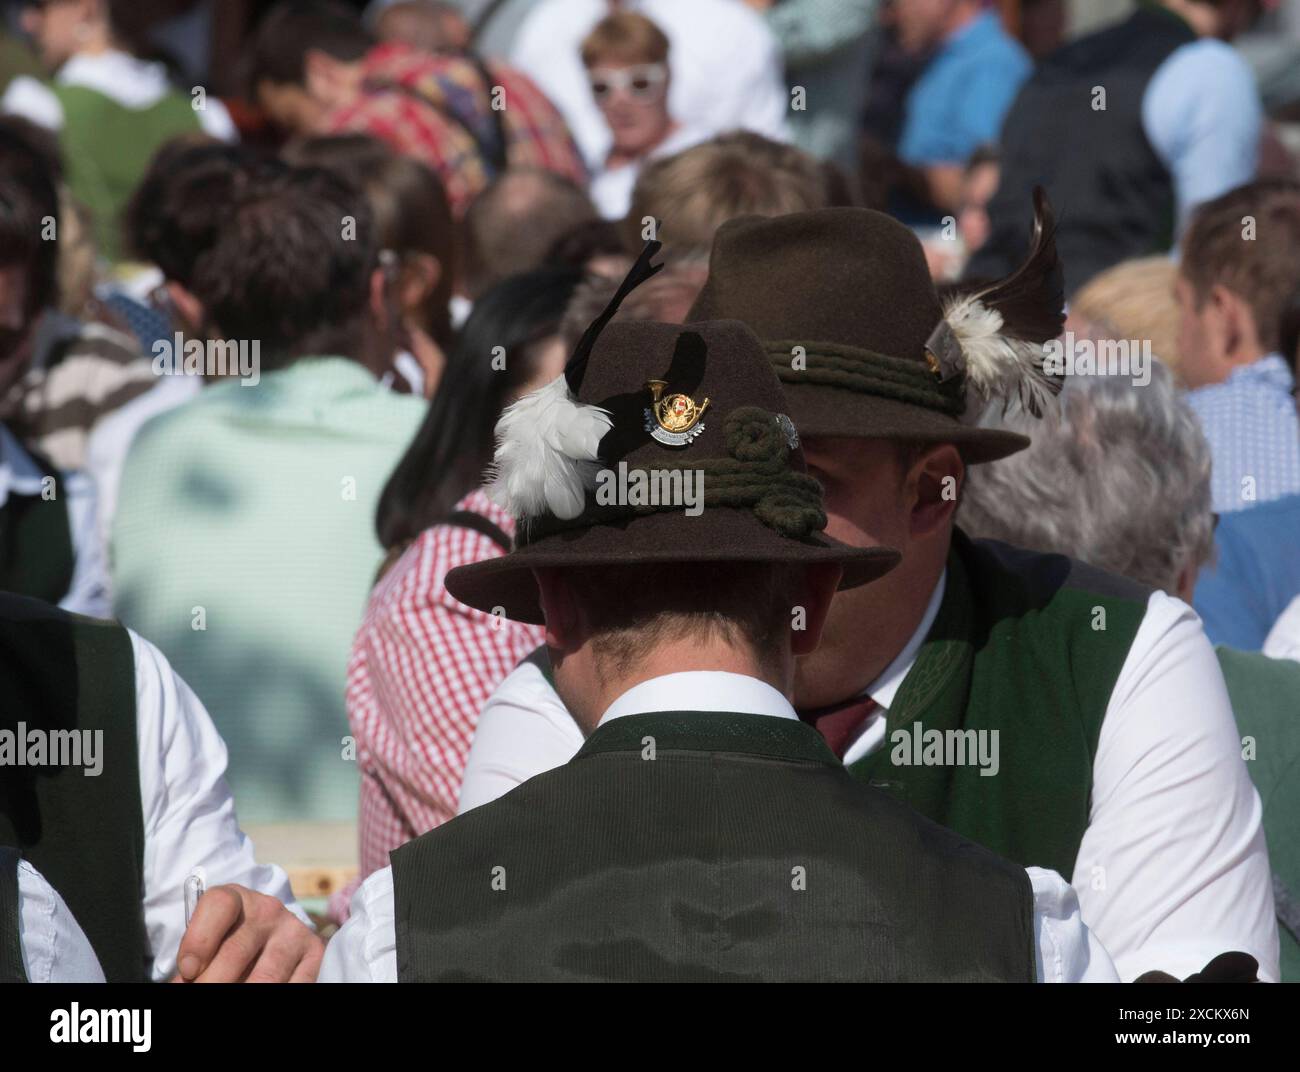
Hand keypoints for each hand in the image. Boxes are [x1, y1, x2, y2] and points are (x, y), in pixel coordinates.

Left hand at [173, 884, 322, 982]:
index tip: (188, 971)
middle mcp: (268, 910)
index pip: (219, 905)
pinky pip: (294, 986)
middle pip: (235, 952)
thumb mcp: (210, 942)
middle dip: (211, 984)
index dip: (199, 940)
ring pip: (264, 978)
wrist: (271, 939)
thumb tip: (188, 984)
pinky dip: (272, 995)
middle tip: (202, 996)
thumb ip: (197, 962)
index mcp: (236, 898)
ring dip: (241, 993)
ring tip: (227, 999)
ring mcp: (294, 931)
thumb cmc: (228, 944)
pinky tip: (255, 994)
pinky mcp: (315, 953)